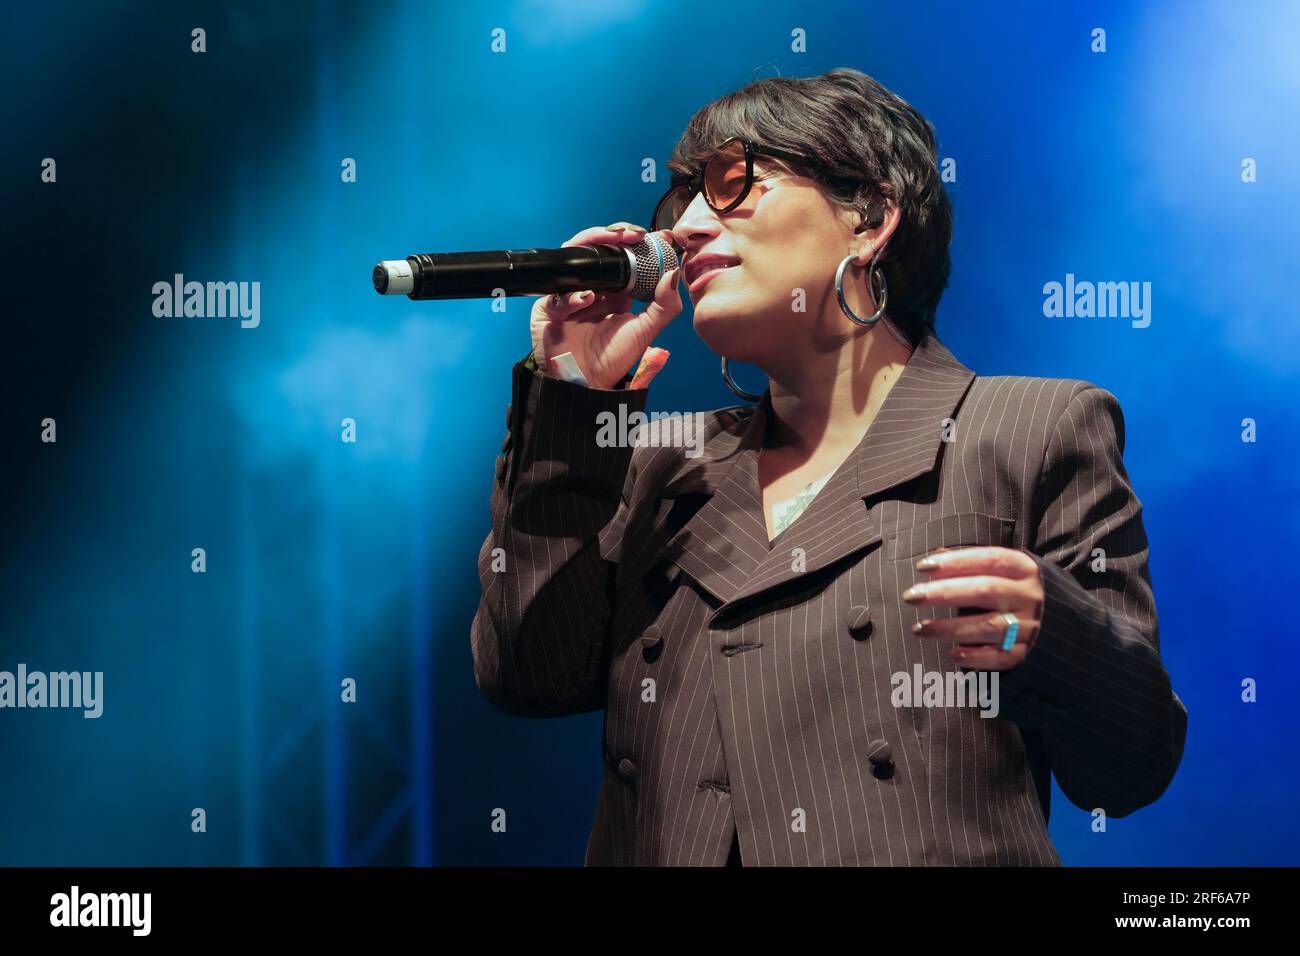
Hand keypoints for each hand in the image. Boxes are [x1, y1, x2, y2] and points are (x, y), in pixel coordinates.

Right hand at [529, 222, 682, 389]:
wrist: (586, 383)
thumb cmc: (613, 359)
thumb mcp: (646, 330)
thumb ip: (665, 306)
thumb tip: (674, 273)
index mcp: (614, 290)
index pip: (621, 256)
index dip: (634, 242)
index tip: (653, 234)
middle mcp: (591, 288)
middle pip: (595, 250)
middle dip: (612, 235)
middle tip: (632, 233)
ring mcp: (568, 295)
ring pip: (573, 260)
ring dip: (591, 249)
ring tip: (611, 247)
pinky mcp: (547, 309)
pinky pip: (557, 295)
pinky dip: (573, 296)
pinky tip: (587, 299)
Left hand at [902, 546, 1044, 669]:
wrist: (1071, 628)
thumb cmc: (1025, 592)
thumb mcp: (1011, 571)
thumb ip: (978, 565)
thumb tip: (936, 556)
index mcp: (1025, 569)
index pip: (989, 560)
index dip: (955, 562)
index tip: (923, 567)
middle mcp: (1029, 596)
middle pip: (984, 591)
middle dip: (944, 593)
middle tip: (911, 597)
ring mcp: (1031, 626)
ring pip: (988, 626)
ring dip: (950, 628)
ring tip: (920, 629)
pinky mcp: (1030, 654)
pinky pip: (1001, 658)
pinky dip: (976, 657)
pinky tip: (952, 654)